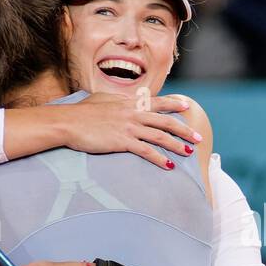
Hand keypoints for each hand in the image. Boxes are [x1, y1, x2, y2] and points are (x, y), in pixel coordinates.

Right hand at [56, 92, 202, 169]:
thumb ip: (116, 100)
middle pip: (165, 121)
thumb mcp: (101, 100)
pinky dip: (160, 159)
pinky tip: (169, 166)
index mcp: (129, 102)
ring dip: (177, 145)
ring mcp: (129, 127)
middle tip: (198, 137)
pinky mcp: (123, 141)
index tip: (187, 105)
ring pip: (160, 136)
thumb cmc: (81, 113)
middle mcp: (133, 113)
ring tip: (189, 152)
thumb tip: (122, 100)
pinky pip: (147, 151)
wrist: (68, 122)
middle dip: (184, 129)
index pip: (157, 101)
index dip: (174, 103)